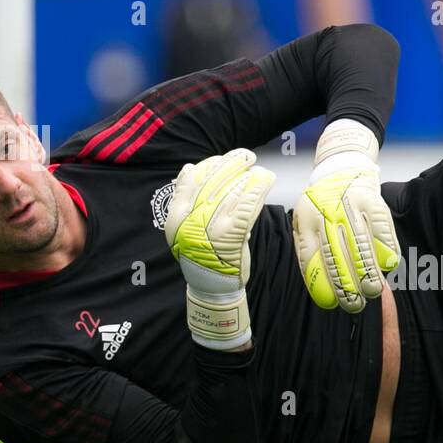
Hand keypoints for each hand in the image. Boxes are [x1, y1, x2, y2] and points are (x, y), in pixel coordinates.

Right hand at [164, 149, 275, 348]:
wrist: (212, 286)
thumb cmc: (205, 252)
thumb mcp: (188, 225)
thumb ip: (188, 198)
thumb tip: (190, 167)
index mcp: (176, 217)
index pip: (190, 181)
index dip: (209, 166)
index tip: (222, 157)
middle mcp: (189, 221)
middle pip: (212, 182)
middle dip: (231, 165)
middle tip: (246, 156)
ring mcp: (209, 228)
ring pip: (231, 192)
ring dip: (247, 176)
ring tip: (258, 168)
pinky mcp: (230, 236)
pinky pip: (246, 206)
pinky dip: (258, 189)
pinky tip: (267, 179)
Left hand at [292, 119, 400, 312]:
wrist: (341, 169)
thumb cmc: (322, 205)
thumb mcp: (305, 223)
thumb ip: (310, 252)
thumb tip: (322, 293)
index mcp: (306, 220)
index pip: (312, 258)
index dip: (321, 284)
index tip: (330, 304)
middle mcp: (326, 212)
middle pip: (336, 256)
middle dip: (346, 286)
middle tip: (354, 305)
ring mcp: (350, 205)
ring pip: (360, 245)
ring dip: (368, 272)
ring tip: (372, 292)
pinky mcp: (373, 201)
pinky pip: (381, 229)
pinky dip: (387, 249)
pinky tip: (389, 266)